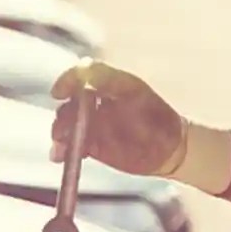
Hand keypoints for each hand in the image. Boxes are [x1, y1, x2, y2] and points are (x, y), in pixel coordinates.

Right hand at [49, 59, 186, 175]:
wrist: (171, 149)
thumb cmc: (158, 116)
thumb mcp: (136, 94)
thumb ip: (110, 82)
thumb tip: (83, 78)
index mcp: (107, 84)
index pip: (80, 75)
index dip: (66, 81)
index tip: (58, 93)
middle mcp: (96, 102)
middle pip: (70, 103)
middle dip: (63, 116)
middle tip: (62, 129)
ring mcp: (93, 124)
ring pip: (66, 125)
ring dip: (60, 134)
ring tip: (60, 147)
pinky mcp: (93, 145)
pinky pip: (72, 145)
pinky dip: (63, 150)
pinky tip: (59, 156)